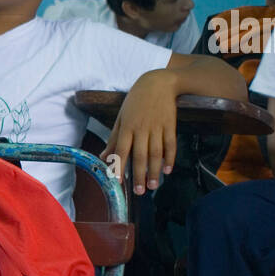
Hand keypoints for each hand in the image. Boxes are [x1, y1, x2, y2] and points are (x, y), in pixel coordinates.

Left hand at [104, 71, 177, 194]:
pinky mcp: (170, 125)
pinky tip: (168, 170)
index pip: (122, 150)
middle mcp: (142, 128)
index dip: (120, 166)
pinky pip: (171, 145)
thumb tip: (103, 157)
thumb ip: (113, 138)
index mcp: (127, 126)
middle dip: (140, 175)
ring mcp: (157, 127)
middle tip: (140, 192)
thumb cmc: (135, 101)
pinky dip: (170, 158)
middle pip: (141, 156)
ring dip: (155, 171)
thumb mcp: (121, 117)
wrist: (159, 83)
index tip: (119, 182)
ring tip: (154, 186)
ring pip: (157, 153)